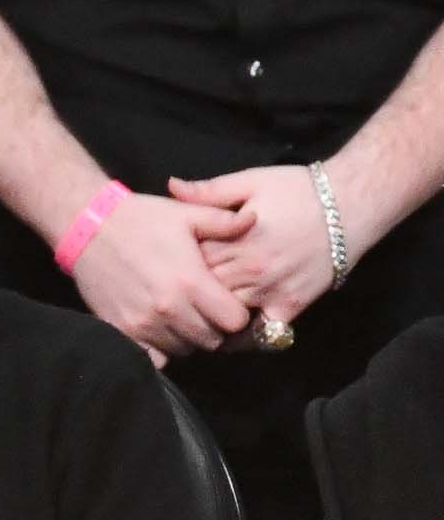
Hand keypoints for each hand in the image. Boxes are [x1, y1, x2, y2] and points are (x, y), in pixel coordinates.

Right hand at [67, 195, 252, 364]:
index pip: (234, 322)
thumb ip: (226, 221)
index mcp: (191, 282)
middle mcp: (169, 309)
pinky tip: (161, 329)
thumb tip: (254, 219)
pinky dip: (162, 348)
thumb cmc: (142, 219)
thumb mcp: (188, 214)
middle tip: (206, 309)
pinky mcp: (122, 331)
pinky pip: (154, 357)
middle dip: (215, 327)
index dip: (237, 313)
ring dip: (188, 338)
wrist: (89, 229)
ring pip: (184, 350)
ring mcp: (143, 324)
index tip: (228, 302)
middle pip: (211, 340)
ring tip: (183, 315)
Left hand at [169, 167, 343, 330]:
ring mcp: (270, 291)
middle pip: (203, 292)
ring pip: (224, 315)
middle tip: (174, 296)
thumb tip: (170, 187)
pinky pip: (260, 335)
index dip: (174, 265)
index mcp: (236, 239)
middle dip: (187, 294)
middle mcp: (251, 269)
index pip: (189, 262)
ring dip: (209, 316)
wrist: (353, 204)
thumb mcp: (252, 181)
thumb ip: (210, 191)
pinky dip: (243, 338)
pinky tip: (229, 333)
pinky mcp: (290, 307)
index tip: (166, 266)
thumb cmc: (300, 190)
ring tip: (194, 315)